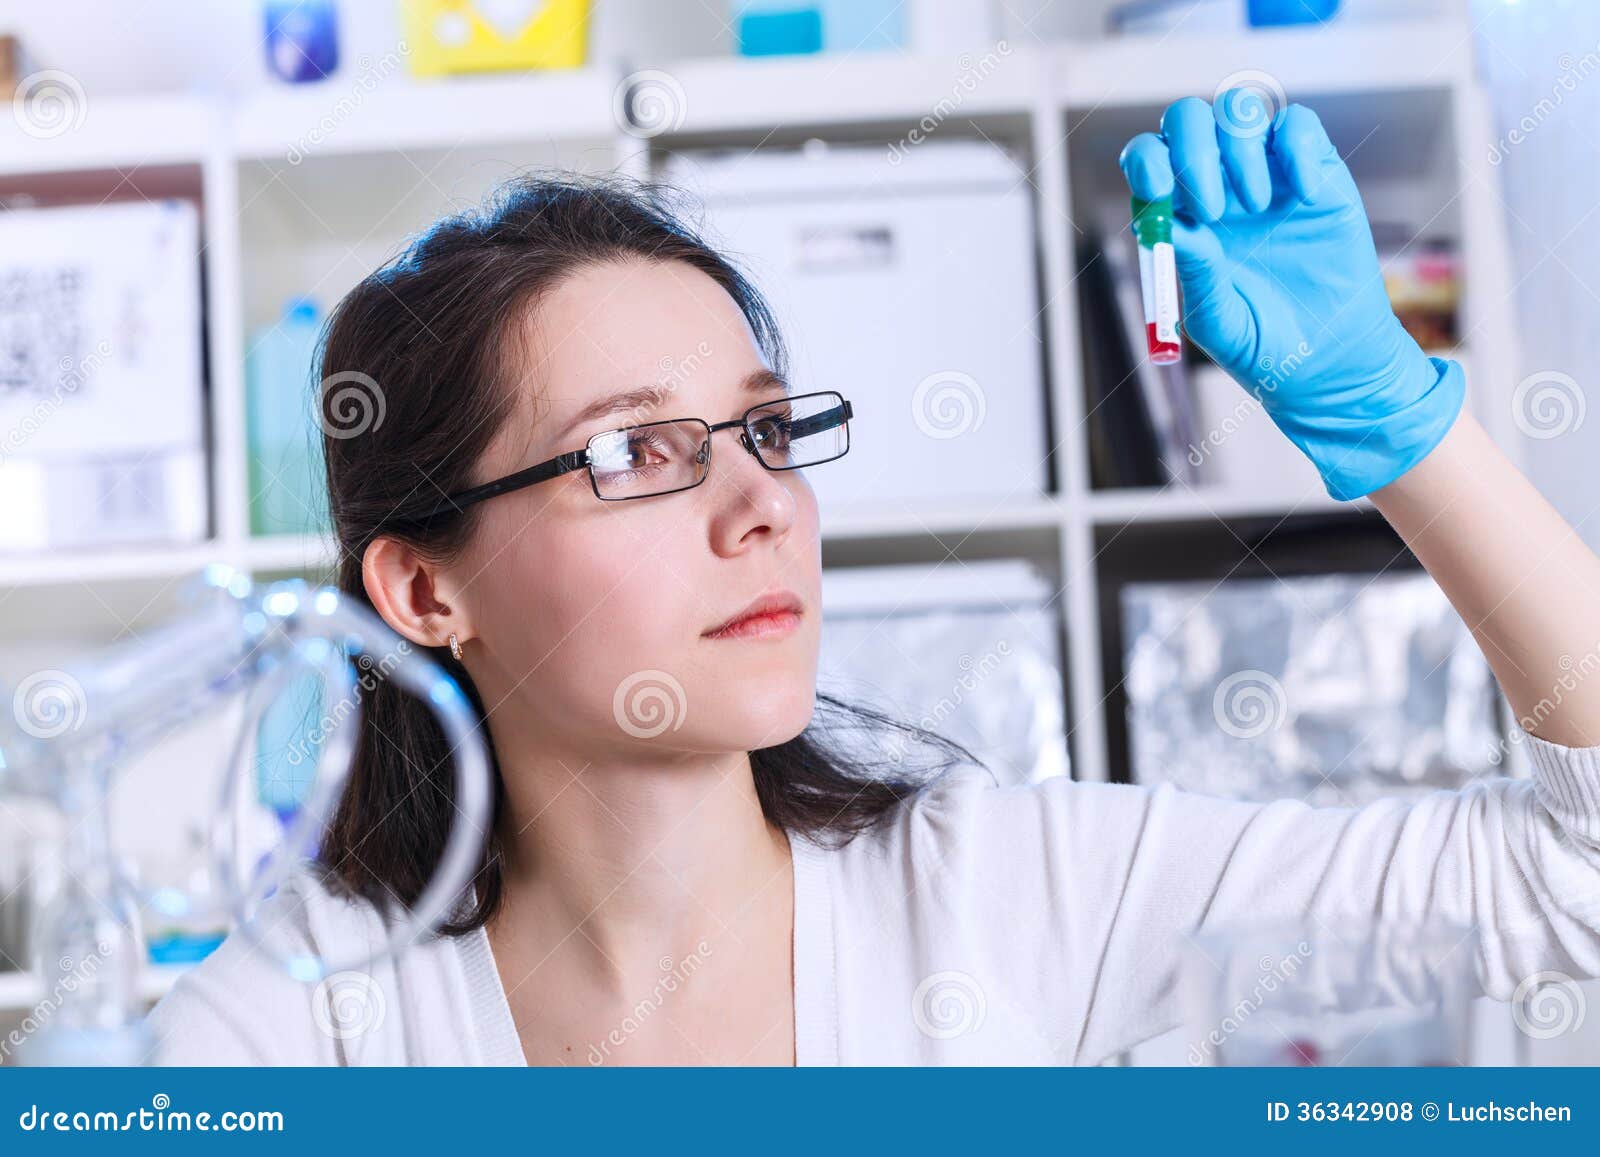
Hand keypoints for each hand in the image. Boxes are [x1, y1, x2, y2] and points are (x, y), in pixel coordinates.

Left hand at [1118, 93, 1464, 499]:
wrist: (1329, 358)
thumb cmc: (1262, 344)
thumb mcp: (1219, 319)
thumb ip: (1196, 273)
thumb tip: (1170, 227)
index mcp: (1181, 217)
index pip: (1148, 163)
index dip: (1146, 163)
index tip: (1158, 190)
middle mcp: (1216, 185)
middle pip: (1187, 123)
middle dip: (1192, 151)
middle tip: (1212, 208)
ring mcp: (1265, 173)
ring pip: (1237, 112)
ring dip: (1239, 151)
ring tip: (1257, 207)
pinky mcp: (1315, 169)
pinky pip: (1297, 125)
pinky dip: (1295, 146)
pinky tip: (1303, 195)